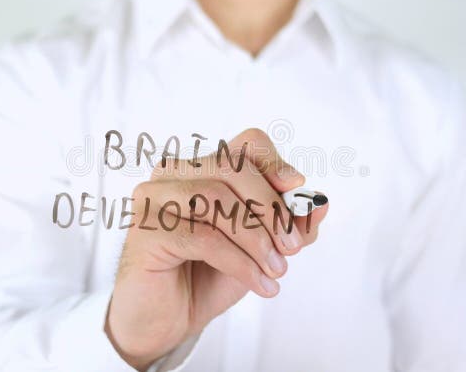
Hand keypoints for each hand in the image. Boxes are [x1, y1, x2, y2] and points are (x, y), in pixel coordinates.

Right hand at [105, 128, 329, 369]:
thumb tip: (320, 203)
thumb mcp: (260, 249)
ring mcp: (154, 197)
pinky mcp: (145, 229)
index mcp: (202, 168)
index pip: (245, 144)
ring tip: (276, 271)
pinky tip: (258, 283)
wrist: (168, 321)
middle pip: (232, 166)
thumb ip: (289, 225)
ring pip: (216, 199)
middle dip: (270, 207)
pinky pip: (203, 237)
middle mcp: (173, 173)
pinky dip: (239, 262)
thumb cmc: (208, 277)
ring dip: (256, 239)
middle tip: (292, 247)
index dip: (275, 163)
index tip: (297, 189)